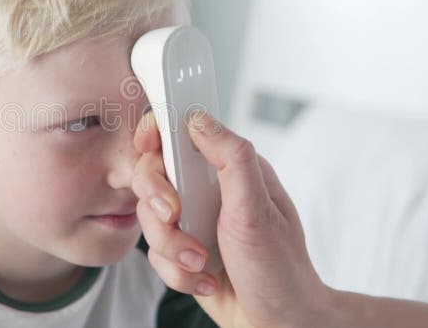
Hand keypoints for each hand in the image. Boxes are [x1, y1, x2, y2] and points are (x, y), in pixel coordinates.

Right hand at [132, 109, 327, 327]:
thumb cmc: (280, 269)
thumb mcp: (257, 208)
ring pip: (148, 218)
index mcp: (228, 169)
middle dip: (158, 202)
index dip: (156, 134)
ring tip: (203, 262)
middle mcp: (207, 190)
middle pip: (152, 175)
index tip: (147, 145)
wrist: (280, 325)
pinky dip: (177, 272)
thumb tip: (199, 120)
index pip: (181, 135)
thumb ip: (232, 159)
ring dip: (172, 247)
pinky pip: (154, 254)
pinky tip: (206, 279)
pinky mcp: (182, 250)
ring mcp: (193, 220)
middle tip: (176, 218)